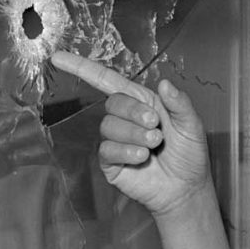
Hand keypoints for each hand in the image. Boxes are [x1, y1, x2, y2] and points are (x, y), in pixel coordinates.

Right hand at [50, 52, 210, 217]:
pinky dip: (126, 152)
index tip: (58, 58)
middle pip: (112, 103)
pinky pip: (107, 149)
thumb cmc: (189, 156)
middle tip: (156, 127)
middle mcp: (126, 119)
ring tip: (154, 146)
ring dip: (135, 135)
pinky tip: (142, 158)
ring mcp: (116, 141)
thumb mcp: (191, 124)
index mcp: (142, 103)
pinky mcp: (110, 163)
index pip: (107, 81)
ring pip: (109, 126)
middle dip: (134, 112)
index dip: (82, 68)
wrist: (185, 189)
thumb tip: (164, 83)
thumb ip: (180, 103)